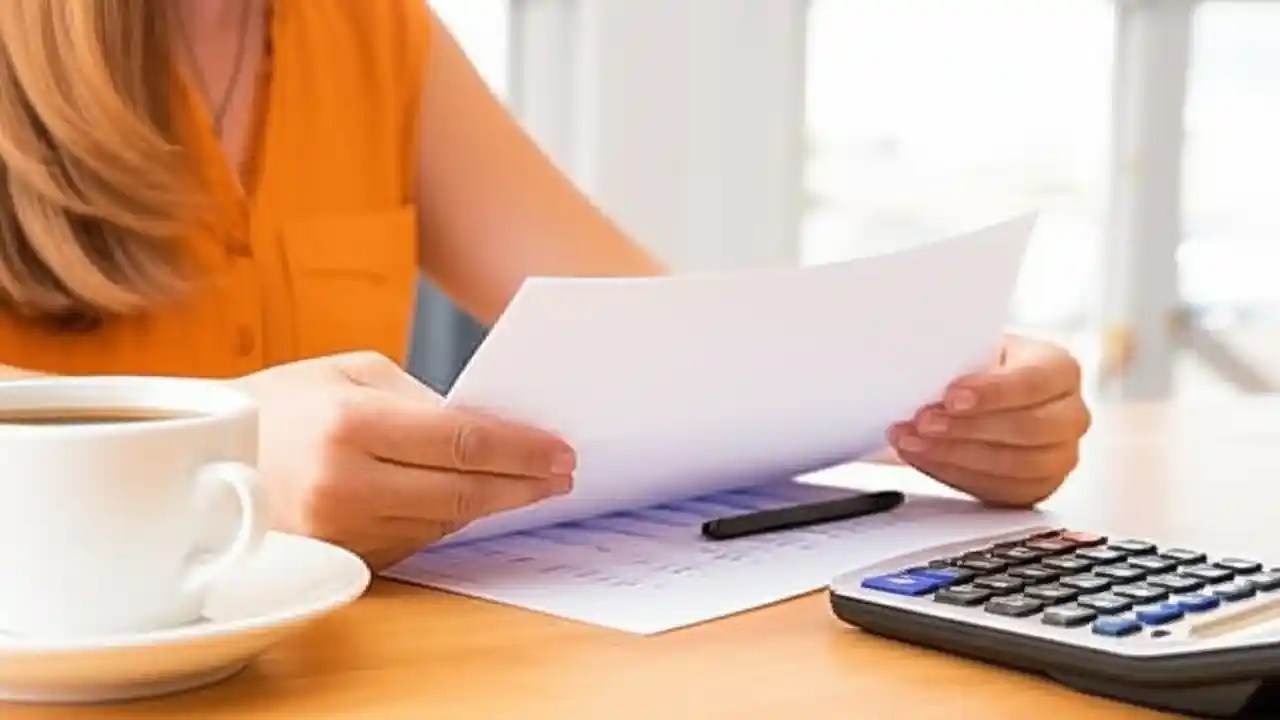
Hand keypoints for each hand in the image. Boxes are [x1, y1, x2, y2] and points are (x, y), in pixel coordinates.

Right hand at [234, 352, 574, 568]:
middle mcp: (344, 486)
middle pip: (462, 491)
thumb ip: (422, 400)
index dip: (521, 449)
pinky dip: (449, 519)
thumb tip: (488, 429)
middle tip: (562, 474)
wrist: (205, 459)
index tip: (560, 451)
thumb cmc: (286, 402)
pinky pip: (415, 540)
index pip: (461, 443)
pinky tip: (477, 501)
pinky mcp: (339, 558)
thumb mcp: (351, 373)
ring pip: (443, 521)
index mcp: (349, 427)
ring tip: (529, 485)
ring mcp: (339, 532)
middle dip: (522, 484)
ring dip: (492, 504)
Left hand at [887, 335, 1089, 506]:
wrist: (987, 393)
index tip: (951, 397)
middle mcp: (1070, 415)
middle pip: (1029, 429)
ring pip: (1014, 465)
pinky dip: (954, 474)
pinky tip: (924, 459)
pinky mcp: (1039, 487)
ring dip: (955, 455)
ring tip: (913, 442)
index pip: (1034, 382)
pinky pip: (1000, 490)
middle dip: (968, 428)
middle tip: (924, 422)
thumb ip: (960, 360)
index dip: (992, 393)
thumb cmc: (982, 367)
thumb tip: (924, 373)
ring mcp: (1060, 456)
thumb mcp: (975, 348)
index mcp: (1061, 370)